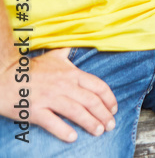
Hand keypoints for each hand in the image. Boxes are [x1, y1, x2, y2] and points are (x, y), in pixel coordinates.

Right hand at [0, 48, 117, 141]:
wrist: (4, 76)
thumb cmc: (30, 68)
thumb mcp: (53, 57)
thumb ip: (67, 54)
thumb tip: (75, 46)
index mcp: (71, 73)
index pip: (98, 86)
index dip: (109, 99)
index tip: (114, 109)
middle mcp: (64, 85)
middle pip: (91, 101)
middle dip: (104, 115)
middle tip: (110, 125)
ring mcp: (50, 98)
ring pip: (77, 112)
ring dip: (90, 123)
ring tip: (98, 132)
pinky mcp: (35, 110)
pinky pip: (53, 122)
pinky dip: (64, 131)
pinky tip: (73, 137)